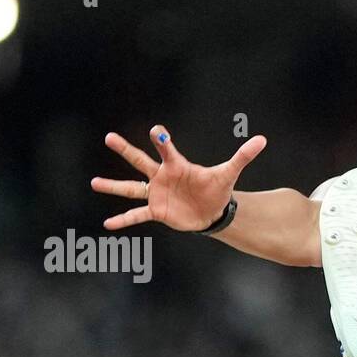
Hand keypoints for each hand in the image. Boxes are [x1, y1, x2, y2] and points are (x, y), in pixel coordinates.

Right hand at [91, 125, 265, 231]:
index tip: (157, 132)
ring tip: (93, 182)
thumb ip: (243, 156)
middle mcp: (162, 177)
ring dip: (113, 186)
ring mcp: (157, 194)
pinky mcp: (157, 211)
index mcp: (177, 166)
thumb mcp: (228, 173)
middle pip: (141, 161)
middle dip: (126, 150)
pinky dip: (124, 220)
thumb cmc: (216, 188)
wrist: (212, 211)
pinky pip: (137, 215)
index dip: (163, 141)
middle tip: (109, 137)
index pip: (167, 150)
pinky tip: (108, 224)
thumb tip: (263, 140)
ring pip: (131, 188)